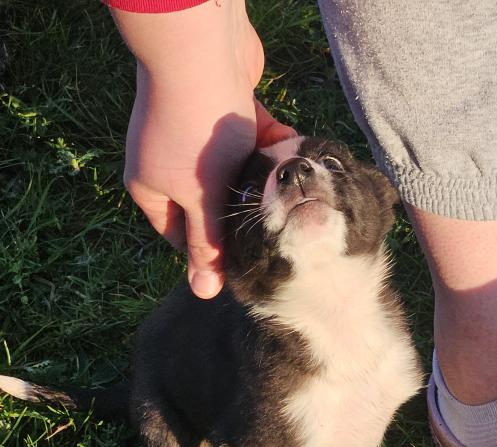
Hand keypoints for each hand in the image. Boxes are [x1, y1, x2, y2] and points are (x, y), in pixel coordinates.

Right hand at [114, 3, 295, 297]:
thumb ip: (209, 245)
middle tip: (278, 223)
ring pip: (240, 171)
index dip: (216, 251)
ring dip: (265, 176)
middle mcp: (169, 162)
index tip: (253, 262)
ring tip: (290, 185)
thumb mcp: (201, 199)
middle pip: (215, 204)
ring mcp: (198, 134)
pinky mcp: (227, 109)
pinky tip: (293, 147)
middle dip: (248, 210)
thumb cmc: (198, 131)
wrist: (204, 51)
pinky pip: (253, 137)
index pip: (184, 236)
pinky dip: (272, 142)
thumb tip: (204, 294)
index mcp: (151, 187)